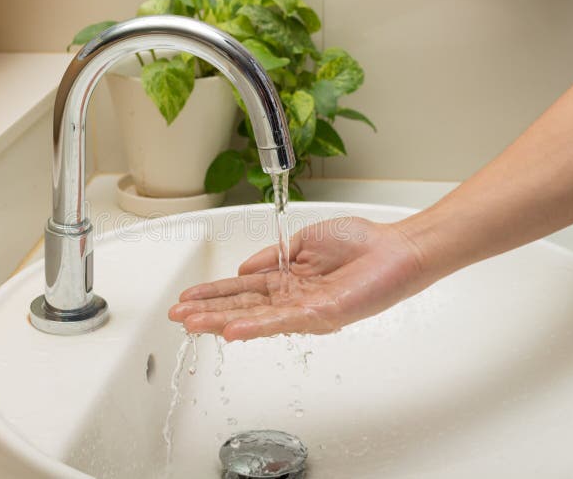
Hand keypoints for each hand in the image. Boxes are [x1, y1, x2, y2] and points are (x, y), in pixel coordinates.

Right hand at [168, 217, 431, 340]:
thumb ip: (271, 256)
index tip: (186, 297)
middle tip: (178, 317)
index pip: (241, 288)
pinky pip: (283, 322)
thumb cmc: (359, 243)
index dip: (212, 292)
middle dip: (208, 311)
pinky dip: (255, 326)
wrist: (395, 249)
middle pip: (241, 306)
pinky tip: (231, 330)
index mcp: (286, 278)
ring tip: (193, 325)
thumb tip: (242, 267)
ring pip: (255, 317)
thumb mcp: (304, 241)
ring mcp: (304, 309)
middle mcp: (291, 297)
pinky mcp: (321, 314)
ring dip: (222, 322)